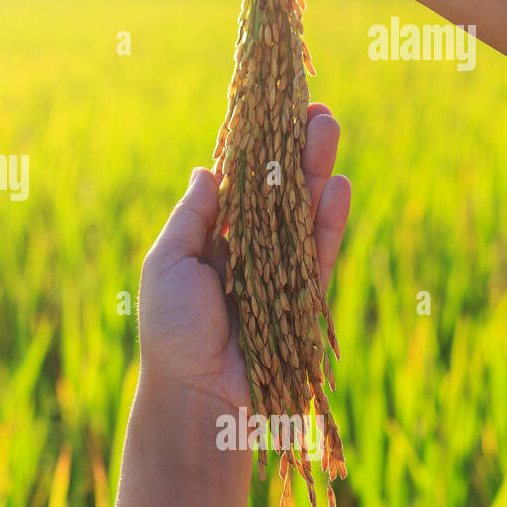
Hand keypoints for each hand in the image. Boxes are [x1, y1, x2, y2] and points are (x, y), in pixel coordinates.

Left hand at [137, 103, 351, 412]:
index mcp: (209, 238)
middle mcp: (246, 249)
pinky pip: (320, 252)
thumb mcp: (168, 264)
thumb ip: (192, 218)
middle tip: (315, 110)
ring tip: (329, 129)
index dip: (255, 148)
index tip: (272, 111)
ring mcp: (277, 271)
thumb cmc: (171, 331)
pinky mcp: (302, 298)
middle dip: (295, 150)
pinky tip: (338, 184)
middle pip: (276, 189)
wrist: (197, 396)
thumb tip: (207, 170)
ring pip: (302, 212)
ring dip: (316, 171)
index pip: (238, 183)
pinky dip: (329, 220)